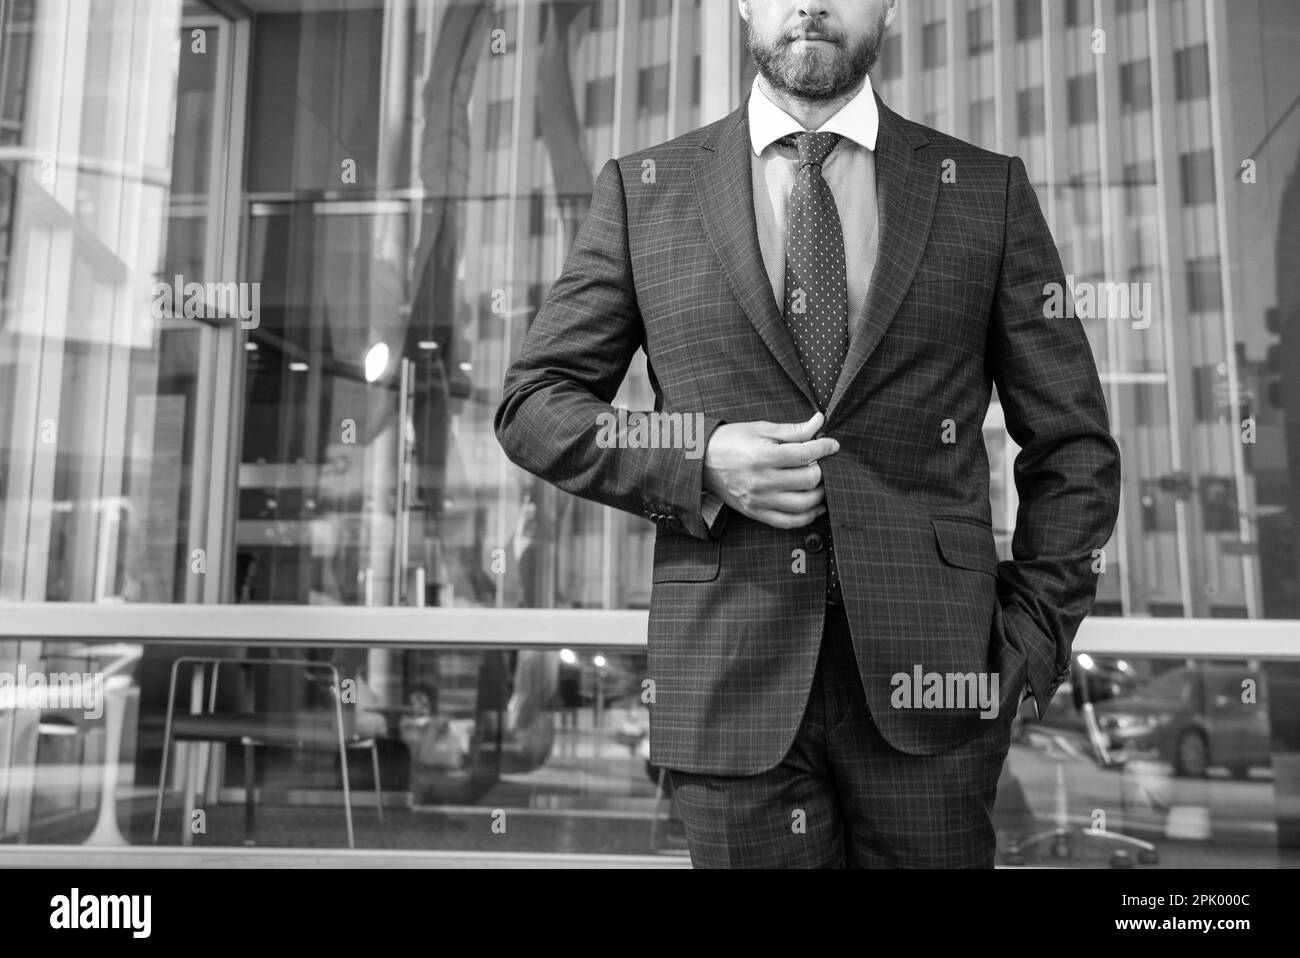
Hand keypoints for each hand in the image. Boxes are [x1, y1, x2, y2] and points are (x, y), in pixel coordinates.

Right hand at [702, 412, 839, 529]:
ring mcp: (759, 500)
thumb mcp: (761, 429)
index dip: (825, 448)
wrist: (701, 461)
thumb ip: (793, 430)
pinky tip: (815, 506)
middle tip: (823, 464)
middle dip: (823, 470)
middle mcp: (762, 481)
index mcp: (763, 456)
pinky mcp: (756, 513)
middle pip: (809, 480)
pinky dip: (807, 516)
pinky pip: (789, 522)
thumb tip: (819, 421)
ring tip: (821, 483)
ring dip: (820, 494)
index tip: (832, 444)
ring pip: (803, 504)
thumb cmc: (731, 441)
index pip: (806, 454)